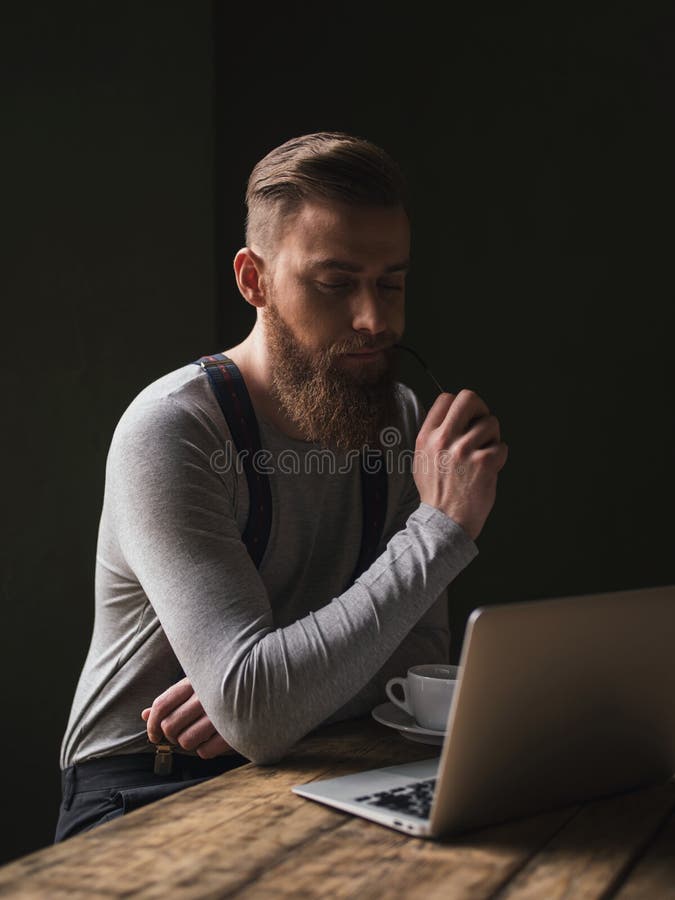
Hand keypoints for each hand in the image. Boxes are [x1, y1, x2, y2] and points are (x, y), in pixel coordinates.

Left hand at [141, 676, 232, 758]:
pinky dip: (205, 750)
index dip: (152, 724)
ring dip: (189, 744)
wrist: (266, 683)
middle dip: (171, 736)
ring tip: (199, 736)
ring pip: (186, 741)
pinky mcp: (232, 730)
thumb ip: (171, 700)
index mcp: (194, 681)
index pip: (161, 705)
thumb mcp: (197, 685)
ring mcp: (219, 713)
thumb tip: (144, 715)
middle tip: (181, 734)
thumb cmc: (224, 686)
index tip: (154, 734)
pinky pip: (205, 751)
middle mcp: (205, 696)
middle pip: (170, 726)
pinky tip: (213, 741)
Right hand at [414, 389, 507, 540]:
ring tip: (483, 453)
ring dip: (492, 437)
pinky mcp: (484, 463)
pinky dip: (500, 456)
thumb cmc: (436, 493)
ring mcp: (464, 451)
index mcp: (426, 437)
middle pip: (469, 398)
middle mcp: (444, 440)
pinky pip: (502, 446)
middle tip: (481, 424)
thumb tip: (454, 417)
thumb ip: (435, 436)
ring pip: (491, 423)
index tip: (466, 417)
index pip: (445, 398)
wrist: (444, 521)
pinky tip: (489, 467)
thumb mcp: (422, 459)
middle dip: (480, 409)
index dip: (460, 405)